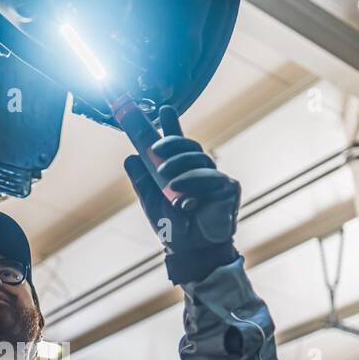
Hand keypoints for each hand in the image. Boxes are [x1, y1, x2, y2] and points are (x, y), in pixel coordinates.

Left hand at [124, 106, 240, 281]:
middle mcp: (200, 171)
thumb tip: (129, 158)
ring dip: (180, 166)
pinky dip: (194, 184)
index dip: (171, 125)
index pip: (177, 143)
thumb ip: (141, 180)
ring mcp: (216, 177)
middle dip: (171, 142)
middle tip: (154, 149)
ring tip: (166, 178)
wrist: (191, 251)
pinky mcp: (228, 188)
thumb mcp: (151, 202)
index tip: (164, 107)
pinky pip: (210, 177)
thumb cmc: (174, 229)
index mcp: (182, 172)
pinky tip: (186, 198)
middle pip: (189, 146)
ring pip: (198, 159)